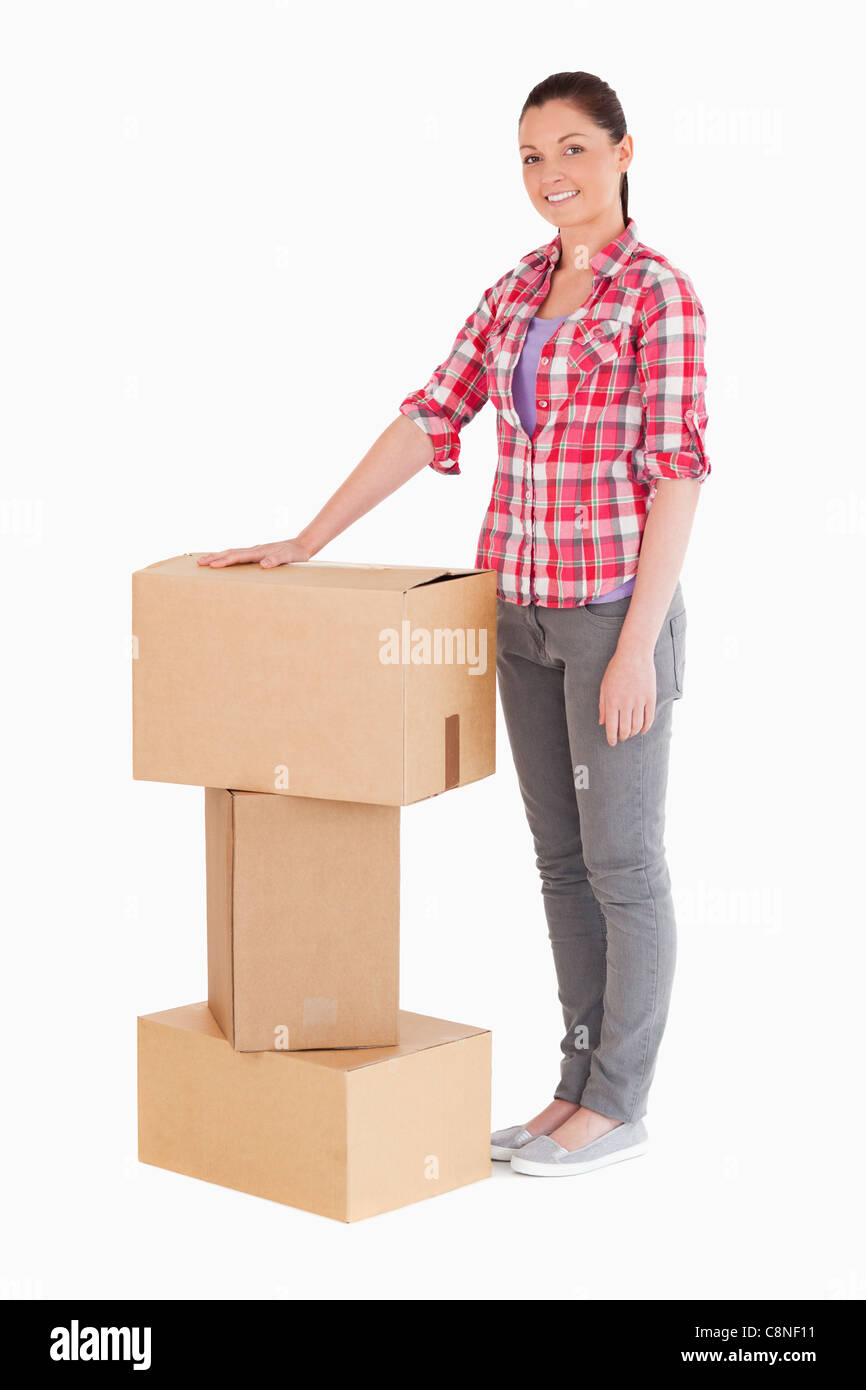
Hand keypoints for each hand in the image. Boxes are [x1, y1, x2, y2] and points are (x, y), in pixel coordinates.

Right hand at [196, 537, 311, 568]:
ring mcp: (255, 551)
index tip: (211, 565)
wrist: (302, 546)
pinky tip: (224, 560)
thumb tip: (263, 564)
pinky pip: (238, 555)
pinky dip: (228, 557)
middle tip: (199, 563)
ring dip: (218, 556)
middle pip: (230, 552)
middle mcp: (254, 550)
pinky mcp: (257, 553)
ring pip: (232, 553)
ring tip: (204, 561)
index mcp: (259, 552)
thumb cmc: (295, 554)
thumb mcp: (288, 558)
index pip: (238, 557)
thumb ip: (276, 560)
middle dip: (214, 558)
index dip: (224, 561)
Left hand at [598, 644, 655, 745]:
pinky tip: (642, 730)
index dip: (611, 738)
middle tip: (621, 737)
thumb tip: (602, 723)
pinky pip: (649, 718)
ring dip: (633, 733)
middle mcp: (626, 704)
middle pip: (625, 729)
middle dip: (622, 737)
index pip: (611, 727)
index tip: (612, 743)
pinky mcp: (650, 698)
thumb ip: (603, 706)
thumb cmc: (616, 670)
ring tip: (630, 733)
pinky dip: (646, 727)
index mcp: (612, 701)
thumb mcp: (604, 687)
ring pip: (637, 726)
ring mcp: (639, 701)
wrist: (634, 655)